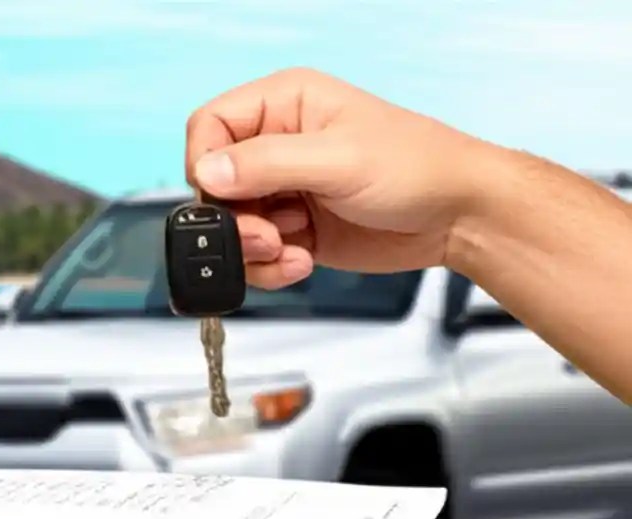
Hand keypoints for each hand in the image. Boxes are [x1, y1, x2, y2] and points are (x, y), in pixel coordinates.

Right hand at [185, 67, 497, 287]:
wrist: (459, 216)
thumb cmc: (418, 167)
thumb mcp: (337, 159)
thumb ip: (266, 164)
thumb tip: (207, 172)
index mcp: (284, 105)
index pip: (210, 126)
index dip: (206, 163)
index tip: (224, 196)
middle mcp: (276, 145)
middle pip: (213, 184)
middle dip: (233, 218)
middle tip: (264, 235)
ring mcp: (283, 190)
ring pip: (230, 225)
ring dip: (252, 248)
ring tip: (288, 250)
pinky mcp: (293, 229)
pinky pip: (254, 254)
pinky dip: (269, 266)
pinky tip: (301, 261)